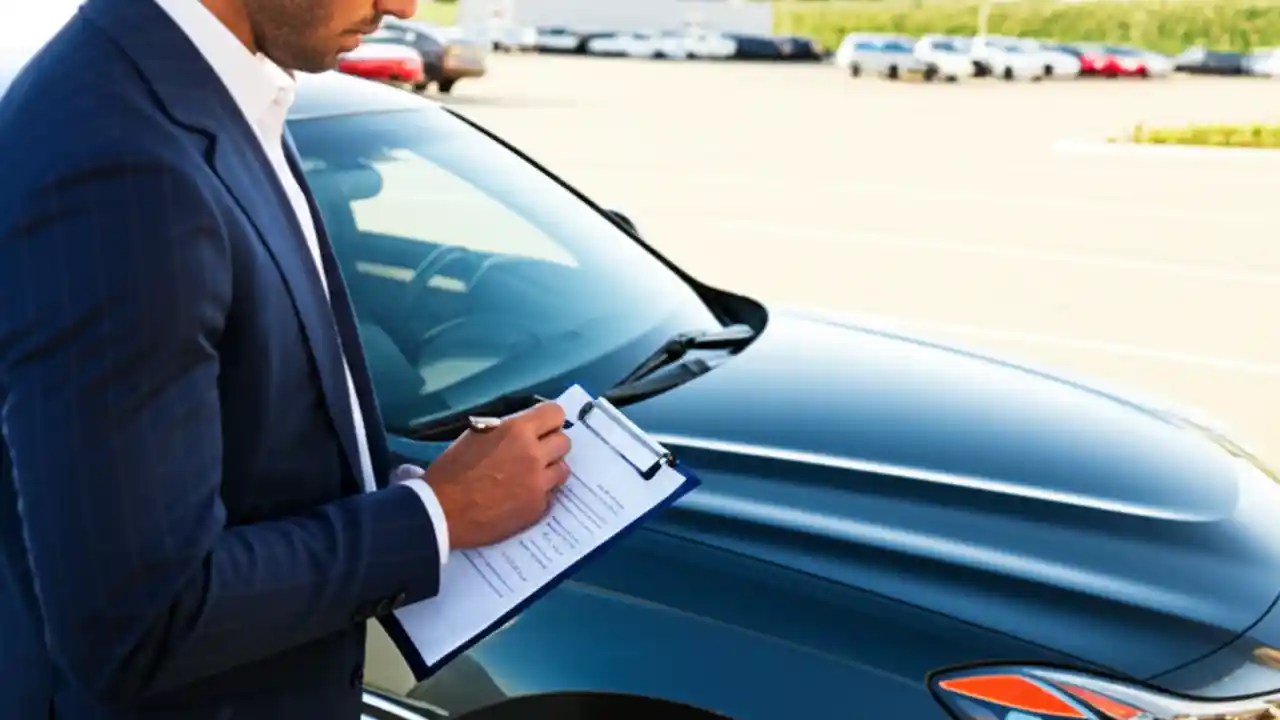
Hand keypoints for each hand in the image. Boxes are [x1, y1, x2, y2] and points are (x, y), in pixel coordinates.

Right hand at [423, 402, 570, 548]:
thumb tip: (524, 429)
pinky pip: (550, 494)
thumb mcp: (475, 435)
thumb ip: (505, 429)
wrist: (441, 512)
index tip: (542, 427)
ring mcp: (539, 484)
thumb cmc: (451, 470)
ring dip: (549, 470)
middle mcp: (534, 455)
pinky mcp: (537, 509)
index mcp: (517, 431)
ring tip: (530, 476)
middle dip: (551, 445)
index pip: (555, 413)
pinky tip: (520, 497)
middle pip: (564, 442)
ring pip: (562, 470)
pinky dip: (539, 494)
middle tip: (535, 452)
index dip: (549, 420)